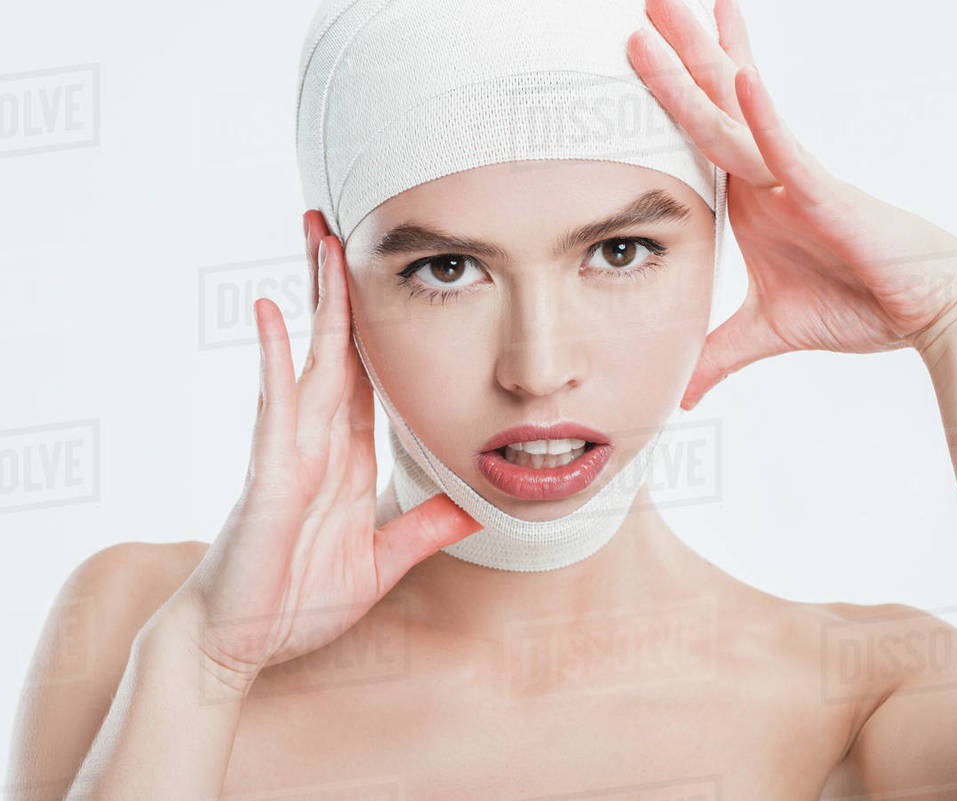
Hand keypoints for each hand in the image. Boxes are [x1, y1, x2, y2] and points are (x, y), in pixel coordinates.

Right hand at [177, 212, 481, 693]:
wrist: (235, 646)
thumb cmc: (296, 602)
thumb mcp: (382, 561)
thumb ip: (426, 528)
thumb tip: (481, 507)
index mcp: (348, 455)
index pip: (371, 374)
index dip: (381, 324)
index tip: (390, 274)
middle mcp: (319, 440)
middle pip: (339, 347)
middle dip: (345, 286)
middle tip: (348, 222)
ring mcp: (289, 449)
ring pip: (309, 358)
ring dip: (317, 298)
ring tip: (320, 237)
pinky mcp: (266, 472)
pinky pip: (272, 406)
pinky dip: (273, 359)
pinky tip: (269, 312)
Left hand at [628, 0, 956, 407]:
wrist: (928, 310)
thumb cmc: (859, 304)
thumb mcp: (766, 331)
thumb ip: (718, 353)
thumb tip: (682, 392)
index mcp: (753, 194)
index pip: (701, 132)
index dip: (672, 89)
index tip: (641, 48)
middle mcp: (769, 175)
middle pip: (713, 103)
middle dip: (680, 49)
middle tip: (648, 0)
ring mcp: (796, 180)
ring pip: (737, 114)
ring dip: (704, 61)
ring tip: (674, 7)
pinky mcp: (828, 198)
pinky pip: (789, 155)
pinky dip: (765, 121)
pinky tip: (742, 81)